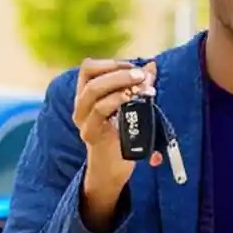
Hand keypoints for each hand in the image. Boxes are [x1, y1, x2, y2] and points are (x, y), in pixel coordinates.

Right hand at [72, 59, 158, 228]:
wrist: (112, 169)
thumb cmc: (121, 136)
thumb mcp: (129, 107)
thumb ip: (138, 86)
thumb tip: (152, 65)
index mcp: (86, 96)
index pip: (89, 69)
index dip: (111, 63)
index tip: (133, 68)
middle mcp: (80, 107)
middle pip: (91, 77)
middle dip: (119, 72)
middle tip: (141, 75)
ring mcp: (83, 120)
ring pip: (93, 92)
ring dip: (119, 84)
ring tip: (140, 86)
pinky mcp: (91, 133)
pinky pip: (100, 111)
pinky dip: (117, 101)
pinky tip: (132, 100)